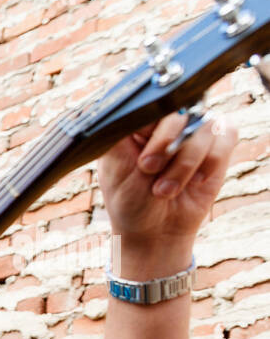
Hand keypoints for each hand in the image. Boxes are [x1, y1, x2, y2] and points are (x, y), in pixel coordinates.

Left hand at [98, 111, 236, 261]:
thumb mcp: (114, 168)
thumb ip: (122, 134)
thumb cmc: (129, 201)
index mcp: (140, 123)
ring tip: (165, 190)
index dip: (153, 133)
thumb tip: (133, 108)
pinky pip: (224, 140)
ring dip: (184, 166)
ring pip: (203, 129)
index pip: (155, 105)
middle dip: (167, 149)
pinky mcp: (218, 146)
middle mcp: (169, 122)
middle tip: (150, 172)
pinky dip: (209, 165)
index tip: (144, 163)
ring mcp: (195, 132)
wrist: (153, 232)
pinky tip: (194, 182)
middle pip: (181, 113)